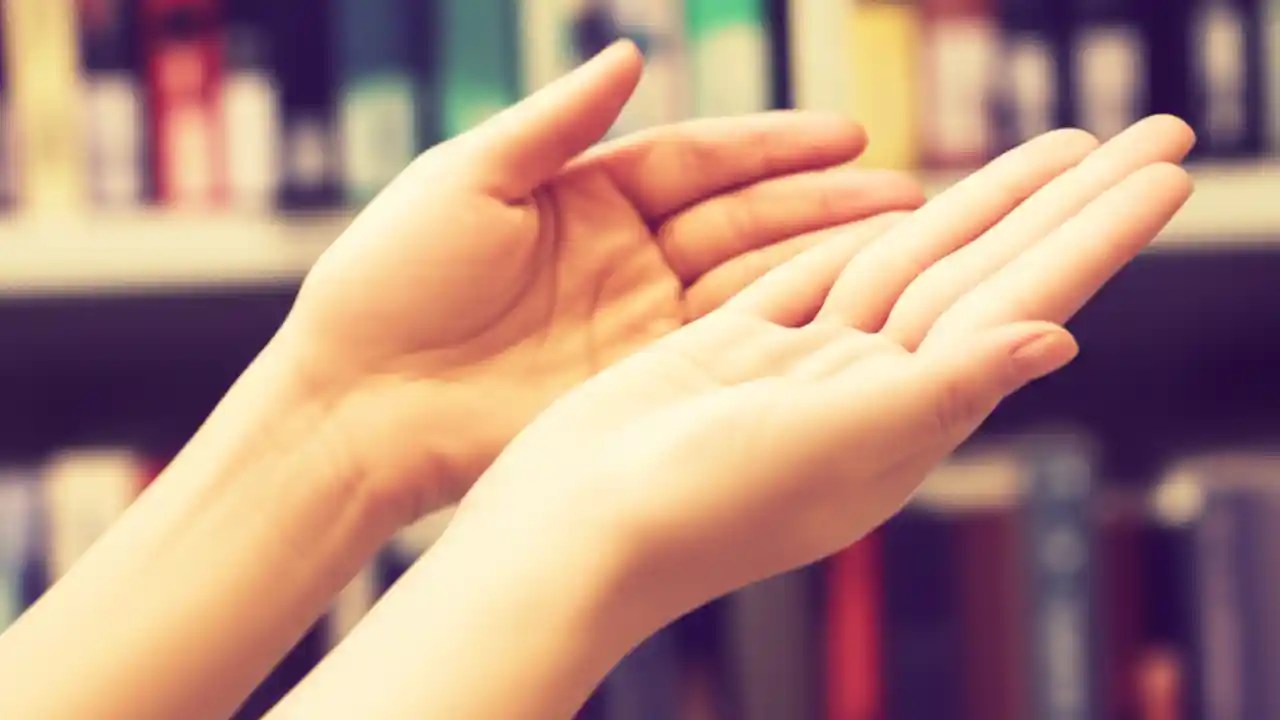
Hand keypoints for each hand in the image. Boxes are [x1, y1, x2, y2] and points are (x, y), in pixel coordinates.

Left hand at [279, 42, 922, 516]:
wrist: (355, 404)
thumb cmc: (389, 279)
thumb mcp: (466, 180)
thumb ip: (555, 124)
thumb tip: (631, 51)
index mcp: (585, 194)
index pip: (700, 160)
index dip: (773, 147)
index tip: (848, 136)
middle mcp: (624, 256)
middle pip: (743, 219)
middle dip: (825, 207)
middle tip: (912, 196)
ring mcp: (636, 324)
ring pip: (750, 283)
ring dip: (824, 265)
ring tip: (907, 249)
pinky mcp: (636, 386)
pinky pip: (724, 349)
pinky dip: (785, 331)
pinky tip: (847, 315)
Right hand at [454, 115, 1195, 627]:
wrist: (573, 530)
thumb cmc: (696, 508)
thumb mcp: (831, 445)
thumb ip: (943, 387)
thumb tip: (1057, 337)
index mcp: (905, 421)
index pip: (1020, 302)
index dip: (1095, 235)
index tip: (1162, 173)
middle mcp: (868, 395)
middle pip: (985, 272)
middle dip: (1065, 201)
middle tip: (1153, 135)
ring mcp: (803, 371)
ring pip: (908, 265)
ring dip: (981, 206)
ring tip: (1052, 150)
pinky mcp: (736, 353)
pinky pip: (818, 278)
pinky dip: (863, 240)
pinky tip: (909, 210)